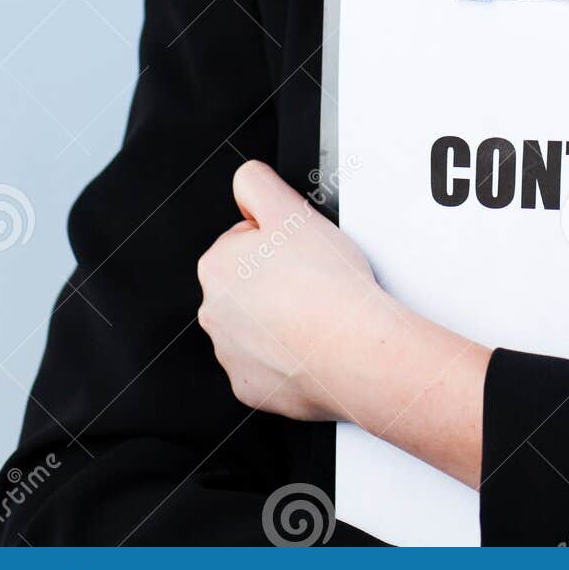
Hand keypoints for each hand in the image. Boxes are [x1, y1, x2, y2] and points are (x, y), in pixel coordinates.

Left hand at [196, 159, 491, 486]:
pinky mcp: (251, 388)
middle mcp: (214, 312)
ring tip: (318, 312)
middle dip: (277, 280)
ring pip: (259, 325)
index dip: (278, 240)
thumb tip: (245, 182)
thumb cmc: (327, 286)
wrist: (354, 349)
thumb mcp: (289, 207)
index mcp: (217, 266)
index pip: (245, 241)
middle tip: (313, 280)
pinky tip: (312, 345)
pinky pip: (269, 365)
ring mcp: (232, 354)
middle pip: (249, 284)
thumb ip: (256, 182)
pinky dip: (289, 356)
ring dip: (283, 317)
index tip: (299, 251)